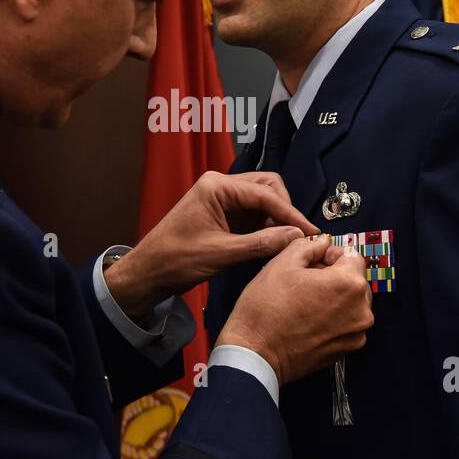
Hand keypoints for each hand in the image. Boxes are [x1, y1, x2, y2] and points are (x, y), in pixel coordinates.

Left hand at [104, 171, 318, 318]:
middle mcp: (221, 186)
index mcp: (217, 186)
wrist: (149, 272)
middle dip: (285, 211)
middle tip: (298, 237)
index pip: (265, 193)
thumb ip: (261, 243)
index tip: (310, 231)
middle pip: (267, 188)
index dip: (290, 213)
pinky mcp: (224, 214)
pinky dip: (266, 227)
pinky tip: (273, 244)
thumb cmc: (176, 259)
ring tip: (288, 243)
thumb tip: (296, 236)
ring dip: (277, 220)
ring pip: (263, 201)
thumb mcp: (222, 254)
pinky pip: (253, 214)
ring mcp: (222, 199)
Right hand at [216, 235, 373, 385]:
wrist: (256, 354)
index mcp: (349, 284)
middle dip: (333, 276)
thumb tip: (322, 244)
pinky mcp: (347, 350)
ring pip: (350, 303)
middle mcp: (361, 310)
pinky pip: (346, 324)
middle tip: (305, 281)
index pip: (353, 256)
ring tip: (304, 302)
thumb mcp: (283, 263)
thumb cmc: (266, 309)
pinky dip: (333, 318)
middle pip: (354, 281)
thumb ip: (309, 245)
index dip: (331, 254)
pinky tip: (308, 319)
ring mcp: (356, 333)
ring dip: (333, 297)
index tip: (313, 261)